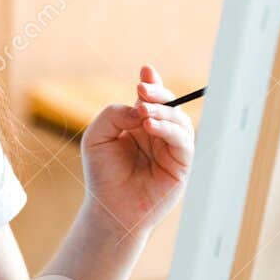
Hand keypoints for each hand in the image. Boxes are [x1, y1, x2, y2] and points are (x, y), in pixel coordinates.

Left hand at [81, 65, 194, 240]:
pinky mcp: (181, 165)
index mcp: (141, 125)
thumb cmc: (102, 174)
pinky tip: (151, 126)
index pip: (151, 99)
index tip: (145, 70)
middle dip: (158, 93)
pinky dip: (168, 130)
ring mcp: (172, 149)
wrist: (109, 209)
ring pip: (179, 121)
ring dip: (163, 111)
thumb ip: (114, 115)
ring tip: (144, 110)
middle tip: (142, 88)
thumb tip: (141, 107)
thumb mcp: (97, 137)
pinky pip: (182, 141)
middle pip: (169, 105)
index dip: (152, 83)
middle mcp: (159, 135)